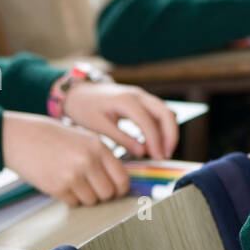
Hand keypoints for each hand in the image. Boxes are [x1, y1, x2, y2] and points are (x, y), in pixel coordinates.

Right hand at [1, 112, 130, 206]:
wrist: (18, 137)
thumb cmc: (52, 137)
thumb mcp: (84, 139)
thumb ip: (102, 157)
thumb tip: (118, 180)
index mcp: (98, 147)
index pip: (121, 178)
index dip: (120, 189)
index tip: (116, 191)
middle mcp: (88, 162)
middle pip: (108, 193)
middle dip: (103, 195)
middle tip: (93, 188)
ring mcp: (72, 176)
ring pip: (91, 201)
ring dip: (86, 197)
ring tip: (74, 183)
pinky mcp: (56, 187)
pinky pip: (73, 203)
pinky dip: (70, 198)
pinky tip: (62, 184)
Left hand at [61, 81, 178, 158]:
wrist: (78, 92)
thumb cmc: (84, 108)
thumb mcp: (98, 125)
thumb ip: (121, 138)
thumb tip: (142, 152)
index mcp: (125, 100)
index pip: (148, 121)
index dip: (155, 141)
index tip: (157, 157)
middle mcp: (138, 95)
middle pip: (166, 113)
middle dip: (170, 135)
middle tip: (166, 154)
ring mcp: (142, 96)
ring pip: (167, 112)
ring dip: (169, 132)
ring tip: (163, 151)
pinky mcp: (143, 101)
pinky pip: (160, 113)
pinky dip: (162, 128)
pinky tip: (155, 143)